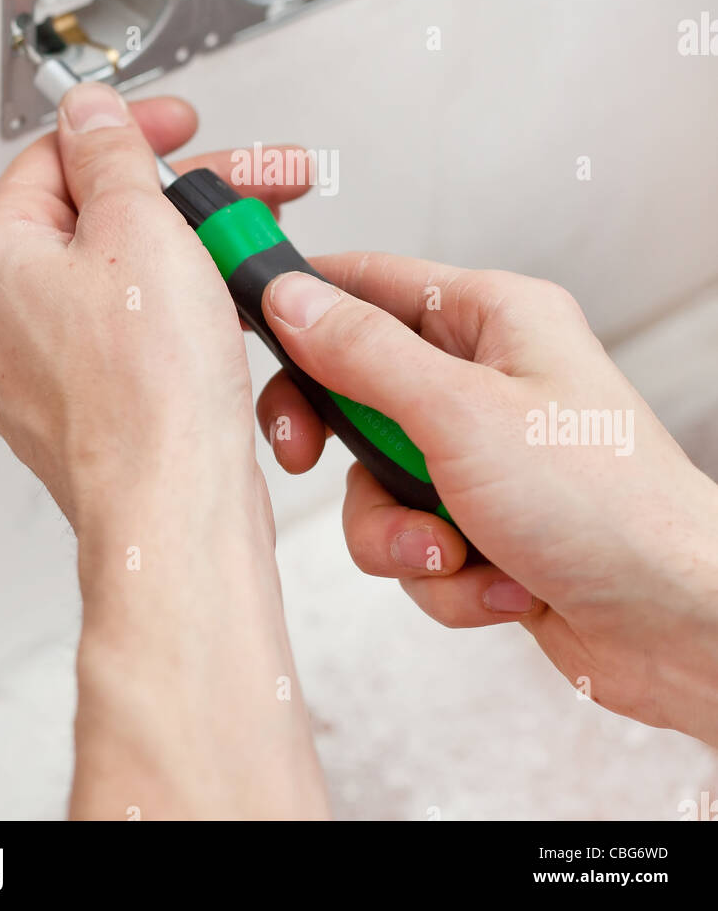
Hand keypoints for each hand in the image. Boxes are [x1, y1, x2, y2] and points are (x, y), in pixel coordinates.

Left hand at [0, 84, 328, 818]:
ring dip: (197, 248)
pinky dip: (186, 307)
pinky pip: (137, 333)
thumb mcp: (140, 230)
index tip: (180, 124)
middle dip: (189, 195)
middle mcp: (3, 317)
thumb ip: (113, 155)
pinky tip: (233, 303)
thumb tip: (90, 111)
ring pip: (126, 276)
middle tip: (251, 186)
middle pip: (101, 218)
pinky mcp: (90, 405)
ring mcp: (45, 368)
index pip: (57, 158)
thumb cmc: (150, 396)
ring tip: (255, 246)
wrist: (176, 509)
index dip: (131, 129)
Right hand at [257, 253, 717, 743]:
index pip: (368, 283)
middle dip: (343, 450)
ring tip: (454, 550)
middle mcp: (487, 381)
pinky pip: (414, 543)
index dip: (300, 301)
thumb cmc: (605, 505)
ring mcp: (485, 459)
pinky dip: (445, 576)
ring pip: (377, 486)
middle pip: (356, 392)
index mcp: (494, 319)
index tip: (237, 323)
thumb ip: (363, 354)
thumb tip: (290, 297)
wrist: (680, 628)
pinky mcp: (486, 527)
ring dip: (401, 533)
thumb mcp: (462, 415)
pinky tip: (504, 588)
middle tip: (305, 460)